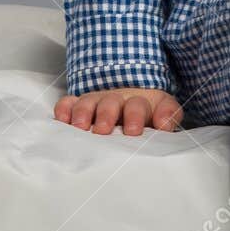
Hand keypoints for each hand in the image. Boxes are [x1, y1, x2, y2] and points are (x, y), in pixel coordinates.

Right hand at [54, 86, 183, 134]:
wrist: (133, 99)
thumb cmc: (148, 116)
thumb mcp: (162, 115)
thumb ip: (167, 118)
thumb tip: (165, 124)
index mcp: (142, 103)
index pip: (140, 106)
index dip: (136, 116)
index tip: (133, 131)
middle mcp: (118, 100)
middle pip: (111, 103)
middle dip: (106, 115)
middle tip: (103, 130)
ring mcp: (98, 101)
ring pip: (88, 102)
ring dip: (84, 113)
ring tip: (80, 127)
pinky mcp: (80, 105)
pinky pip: (69, 103)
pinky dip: (64, 109)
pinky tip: (62, 119)